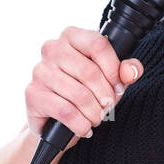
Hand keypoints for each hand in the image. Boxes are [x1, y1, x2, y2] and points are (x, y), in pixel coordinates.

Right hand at [26, 26, 143, 142]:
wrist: (55, 120)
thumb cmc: (84, 93)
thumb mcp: (110, 80)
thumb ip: (126, 71)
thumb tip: (131, 71)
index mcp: (72, 36)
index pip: (98, 44)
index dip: (113, 69)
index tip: (117, 86)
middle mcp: (52, 48)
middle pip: (90, 72)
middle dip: (105, 96)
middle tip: (107, 107)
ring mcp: (40, 71)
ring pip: (79, 95)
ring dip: (94, 113)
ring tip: (96, 118)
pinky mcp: (33, 94)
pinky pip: (66, 111)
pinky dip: (81, 124)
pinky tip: (84, 127)